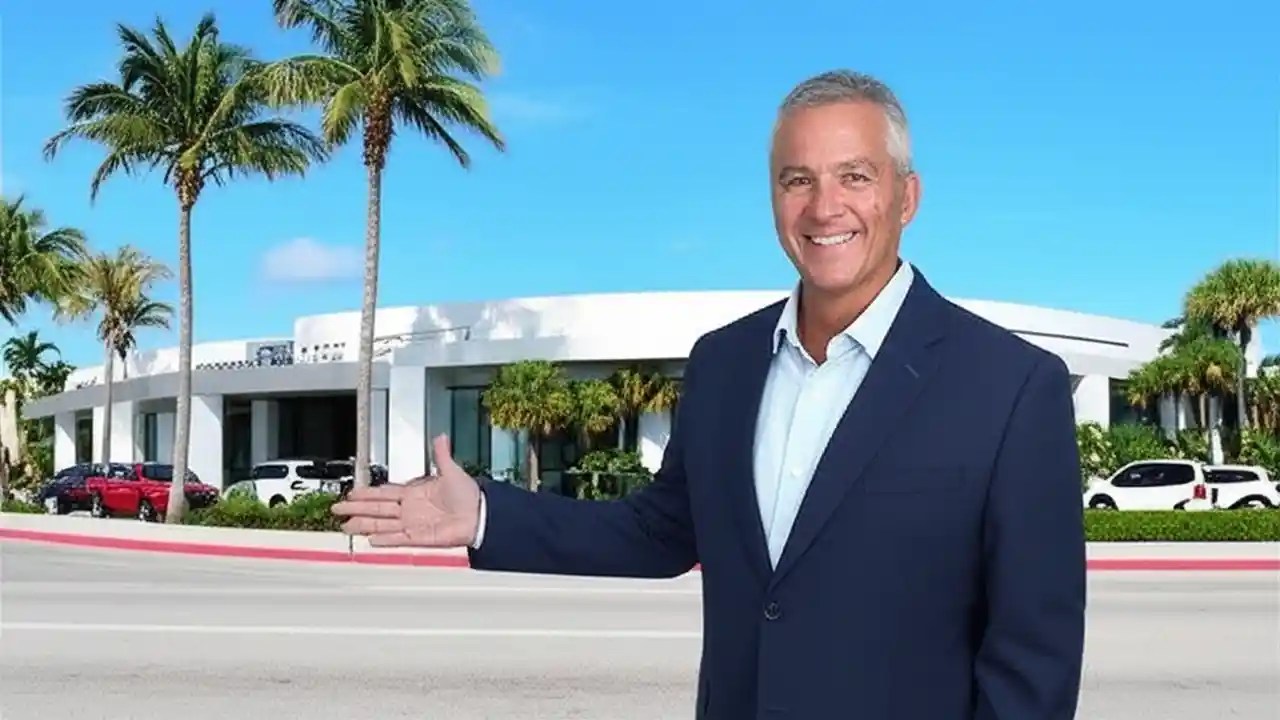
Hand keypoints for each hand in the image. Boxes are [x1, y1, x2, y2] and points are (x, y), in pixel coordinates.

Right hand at [331, 434, 480, 546]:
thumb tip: (440, 436)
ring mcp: (413, 524)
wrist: (480, 513)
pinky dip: (384, 539)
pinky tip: (369, 539)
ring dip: (363, 525)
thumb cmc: (469, 495)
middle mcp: (411, 509)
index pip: (385, 493)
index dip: (368, 493)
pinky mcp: (420, 537)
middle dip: (356, 509)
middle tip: (337, 509)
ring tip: (345, 526)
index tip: (353, 493)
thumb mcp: (452, 470)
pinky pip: (397, 538)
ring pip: (381, 524)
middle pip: (377, 509)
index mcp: (415, 493)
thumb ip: (441, 454)